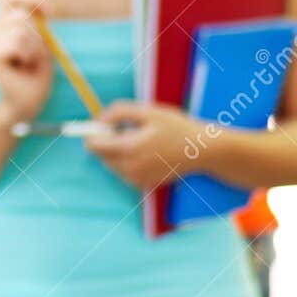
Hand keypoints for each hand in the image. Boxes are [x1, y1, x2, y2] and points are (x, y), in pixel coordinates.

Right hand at [0, 0, 54, 121]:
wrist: (25, 103)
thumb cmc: (34, 72)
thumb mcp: (38, 37)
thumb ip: (33, 11)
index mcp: (1, 22)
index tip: (48, 12)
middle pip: (21, 12)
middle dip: (36, 33)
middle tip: (32, 54)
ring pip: (21, 28)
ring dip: (34, 47)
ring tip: (27, 63)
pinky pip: (18, 42)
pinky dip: (27, 54)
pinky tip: (21, 66)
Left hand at [84, 100, 199, 190]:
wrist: (203, 151)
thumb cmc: (176, 127)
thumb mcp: (147, 111)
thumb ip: (117, 112)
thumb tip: (96, 119)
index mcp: (129, 149)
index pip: (93, 145)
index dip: (94, 133)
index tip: (104, 125)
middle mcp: (130, 168)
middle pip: (100, 154)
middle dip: (107, 141)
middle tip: (128, 130)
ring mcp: (136, 179)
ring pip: (111, 164)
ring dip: (117, 152)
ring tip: (141, 141)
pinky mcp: (143, 185)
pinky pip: (123, 172)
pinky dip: (128, 162)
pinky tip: (147, 153)